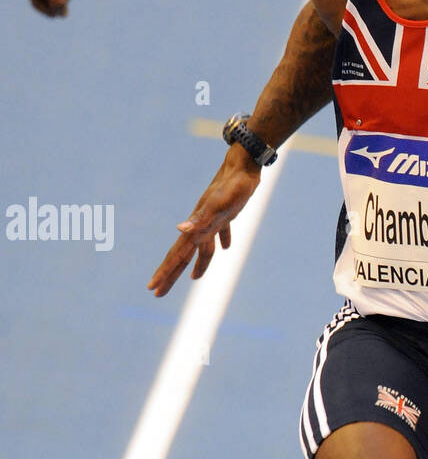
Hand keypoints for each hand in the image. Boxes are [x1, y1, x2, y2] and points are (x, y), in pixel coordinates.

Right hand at [147, 149, 259, 296]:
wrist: (243, 165)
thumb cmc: (232, 187)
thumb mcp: (218, 206)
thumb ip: (199, 219)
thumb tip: (180, 229)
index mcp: (197, 228)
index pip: (176, 255)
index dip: (165, 272)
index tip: (153, 288)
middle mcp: (201, 226)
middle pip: (183, 256)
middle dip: (171, 274)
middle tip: (158, 293)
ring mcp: (213, 221)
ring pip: (202, 248)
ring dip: (198, 264)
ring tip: (194, 278)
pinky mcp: (226, 214)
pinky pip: (221, 232)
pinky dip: (222, 242)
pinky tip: (225, 248)